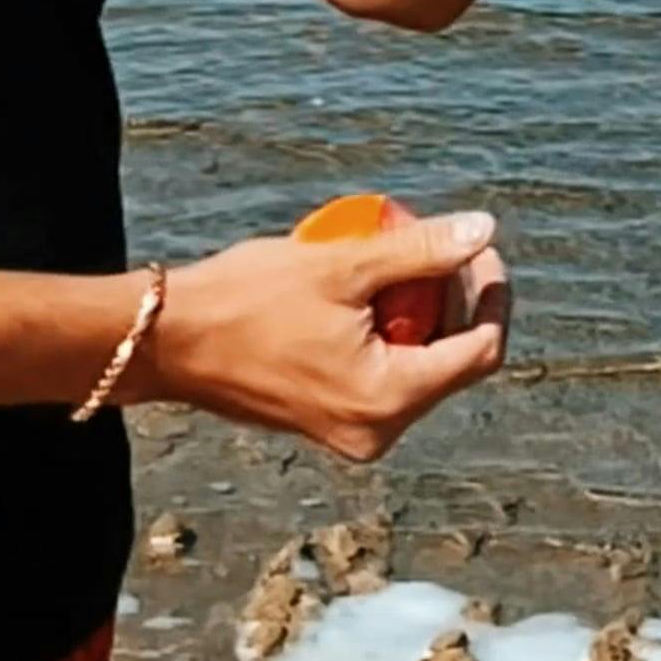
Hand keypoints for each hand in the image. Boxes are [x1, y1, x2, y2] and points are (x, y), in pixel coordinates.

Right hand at [144, 209, 510, 464]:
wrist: (167, 341)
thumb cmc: (247, 299)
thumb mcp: (341, 265)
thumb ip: (420, 251)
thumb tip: (483, 228)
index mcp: (388, 400)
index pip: (480, 351)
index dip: (492, 293)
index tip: (478, 245)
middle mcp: (377, 431)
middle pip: (452, 363)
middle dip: (457, 299)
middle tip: (441, 243)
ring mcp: (351, 432)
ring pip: (419, 370)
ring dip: (424, 314)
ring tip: (405, 258)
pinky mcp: (328, 421)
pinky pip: (383, 377)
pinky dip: (390, 334)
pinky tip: (371, 289)